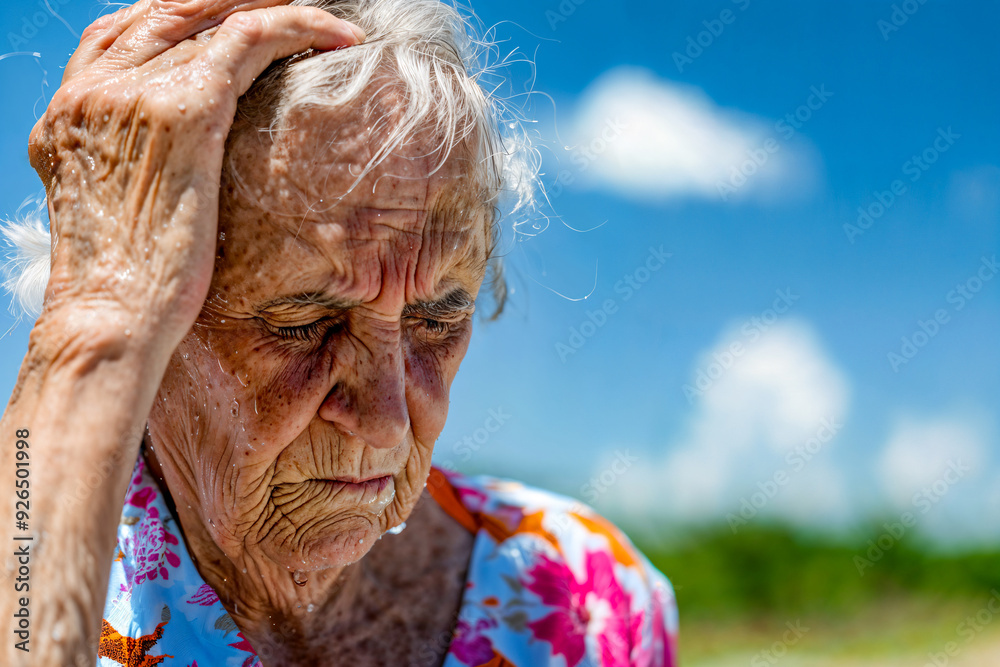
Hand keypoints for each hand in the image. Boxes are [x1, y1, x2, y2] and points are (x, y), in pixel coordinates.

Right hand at [28, 0, 363, 359]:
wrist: (110, 318)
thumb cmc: (124, 288)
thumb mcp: (113, 212)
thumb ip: (131, 168)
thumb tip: (176, 171)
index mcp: (69, 110)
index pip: (121, 32)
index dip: (180, 17)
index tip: (228, 22)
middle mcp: (94, 88)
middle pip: (167, 9)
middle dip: (229, 1)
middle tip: (283, 7)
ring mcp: (134, 91)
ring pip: (216, 16)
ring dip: (277, 9)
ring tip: (324, 20)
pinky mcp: (185, 108)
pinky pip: (251, 37)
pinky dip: (299, 24)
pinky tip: (338, 35)